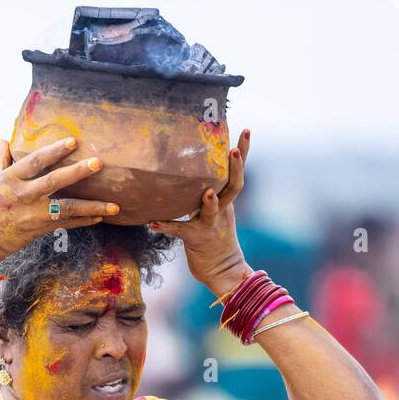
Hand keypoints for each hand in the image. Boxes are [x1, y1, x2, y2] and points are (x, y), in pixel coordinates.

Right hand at [0, 138, 120, 262]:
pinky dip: (83, 221)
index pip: (36, 161)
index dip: (55, 151)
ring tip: (114, 205)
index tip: (73, 142)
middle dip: (78, 172)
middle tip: (99, 163)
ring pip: (66, 208)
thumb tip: (4, 140)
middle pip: (54, 181)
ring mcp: (33, 214)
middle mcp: (24, 195)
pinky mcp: (39, 230)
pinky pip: (65, 224)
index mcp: (11, 179)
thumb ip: (1, 160)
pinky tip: (100, 217)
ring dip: (92, 206)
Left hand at [148, 128, 252, 295]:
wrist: (221, 269)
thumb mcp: (216, 210)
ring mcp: (210, 224)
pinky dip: (167, 226)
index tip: (245, 130)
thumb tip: (195, 166)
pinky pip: (180, 231)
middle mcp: (222, 209)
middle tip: (234, 149)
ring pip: (213, 210)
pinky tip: (152, 222)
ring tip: (207, 192)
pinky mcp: (196, 238)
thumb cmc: (214, 236)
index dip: (243, 151)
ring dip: (210, 202)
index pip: (236, 172)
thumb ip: (210, 190)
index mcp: (227, 200)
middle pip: (233, 186)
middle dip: (236, 168)